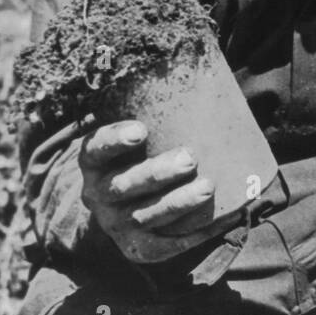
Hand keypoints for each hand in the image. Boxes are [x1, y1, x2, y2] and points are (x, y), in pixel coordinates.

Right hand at [79, 120, 215, 262]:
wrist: (118, 211)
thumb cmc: (136, 158)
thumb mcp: (129, 138)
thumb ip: (145, 110)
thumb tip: (195, 66)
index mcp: (93, 163)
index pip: (95, 149)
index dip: (114, 140)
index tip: (140, 129)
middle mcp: (99, 195)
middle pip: (123, 186)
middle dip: (157, 173)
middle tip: (190, 158)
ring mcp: (117, 224)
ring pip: (145, 216)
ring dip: (178, 202)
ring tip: (208, 187)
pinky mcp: (138, 248)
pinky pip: (164, 246)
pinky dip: (193, 235)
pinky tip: (221, 219)